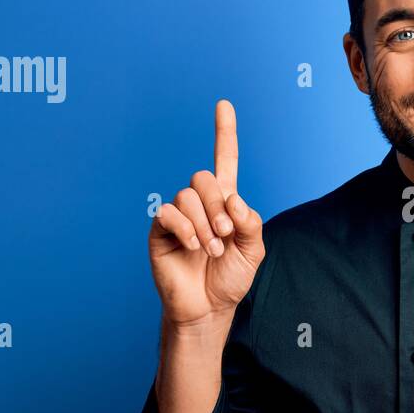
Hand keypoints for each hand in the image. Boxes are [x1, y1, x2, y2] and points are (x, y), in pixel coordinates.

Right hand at [148, 99, 265, 328]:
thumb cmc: (230, 278)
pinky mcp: (160, 231)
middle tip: (226, 235)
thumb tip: (233, 201)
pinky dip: (186, 229)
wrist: (209, 307)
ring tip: (212, 251)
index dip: (224, 133)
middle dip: (218, 206)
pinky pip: (168, 213)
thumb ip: (250, 222)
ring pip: (187, 196)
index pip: (224, 161)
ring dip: (205, 225)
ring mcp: (178, 216)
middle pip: (204, 178)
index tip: (223, 105)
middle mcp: (199, 204)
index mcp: (224, 203)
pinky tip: (195, 247)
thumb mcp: (253, 250)